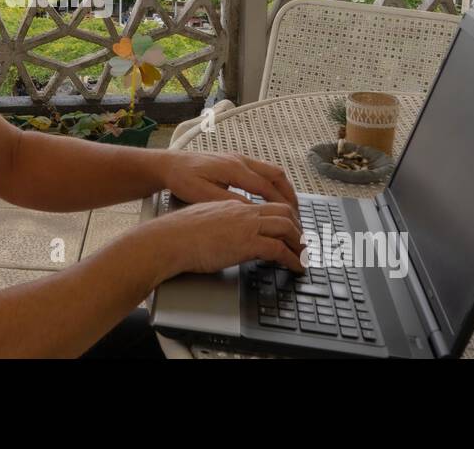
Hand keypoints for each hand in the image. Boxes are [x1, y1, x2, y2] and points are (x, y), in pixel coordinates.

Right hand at [150, 200, 304, 275]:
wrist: (169, 239)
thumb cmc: (178, 234)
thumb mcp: (205, 221)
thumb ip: (222, 224)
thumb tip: (228, 235)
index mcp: (233, 205)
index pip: (268, 206)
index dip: (285, 217)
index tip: (291, 229)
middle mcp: (243, 211)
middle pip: (284, 212)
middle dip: (298, 228)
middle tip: (303, 243)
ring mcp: (246, 225)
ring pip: (286, 227)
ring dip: (299, 243)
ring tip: (303, 257)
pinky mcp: (247, 242)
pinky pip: (279, 249)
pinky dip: (292, 259)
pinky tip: (295, 268)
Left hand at [163, 150, 296, 206]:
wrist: (168, 164)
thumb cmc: (181, 178)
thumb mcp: (202, 194)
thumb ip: (228, 202)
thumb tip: (252, 211)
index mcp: (234, 169)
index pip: (267, 187)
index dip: (281, 204)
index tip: (292, 220)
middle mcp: (240, 161)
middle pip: (276, 175)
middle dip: (290, 195)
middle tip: (298, 215)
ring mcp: (238, 159)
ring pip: (272, 171)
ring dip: (283, 188)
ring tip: (290, 208)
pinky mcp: (235, 162)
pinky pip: (263, 171)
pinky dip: (273, 184)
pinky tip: (272, 197)